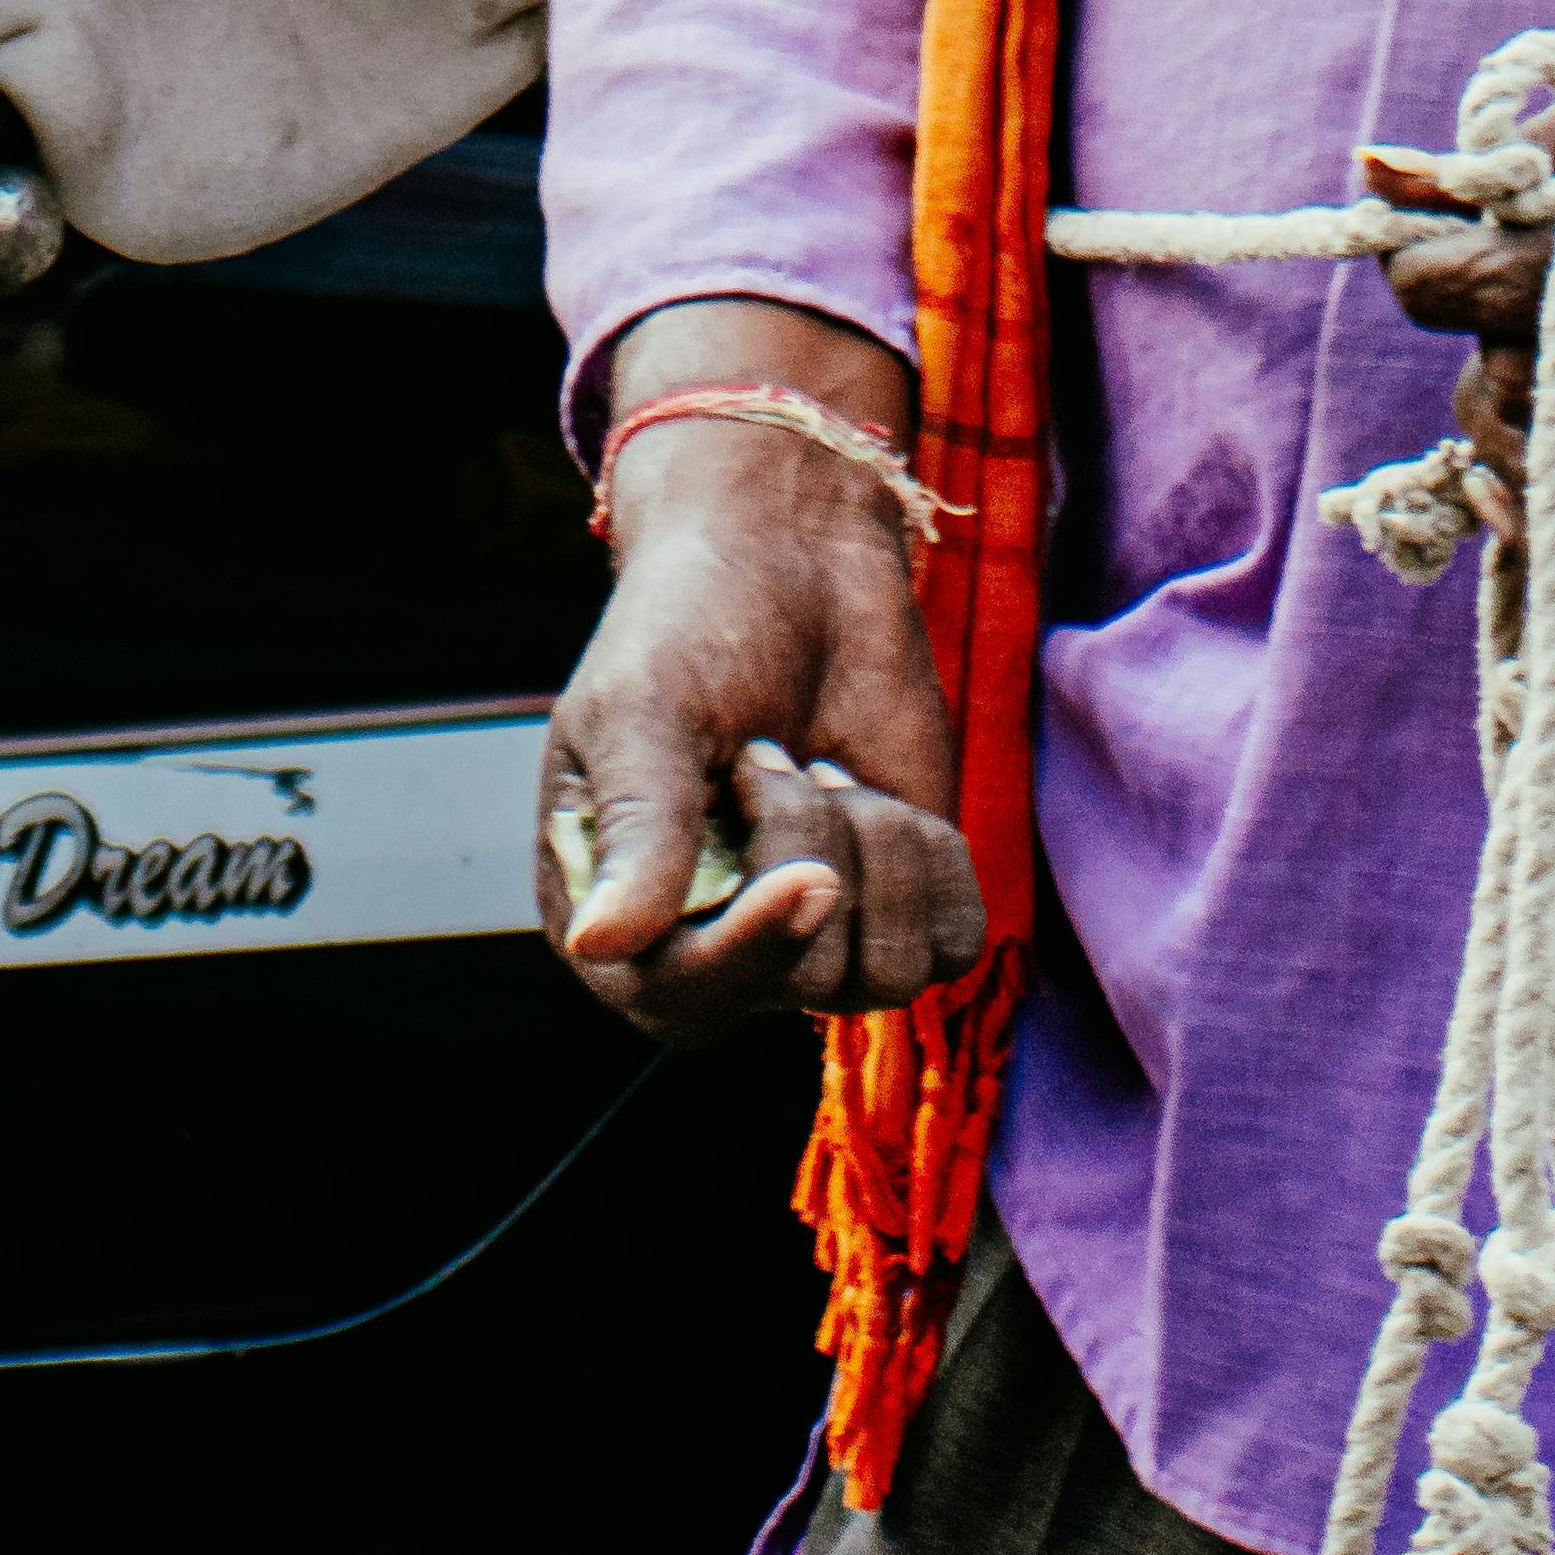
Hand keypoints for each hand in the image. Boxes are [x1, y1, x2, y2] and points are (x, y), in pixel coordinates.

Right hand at [540, 306, 987, 1042]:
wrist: (789, 555)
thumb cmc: (689, 624)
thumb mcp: (641, 711)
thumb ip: (637, 828)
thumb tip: (601, 943)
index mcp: (622, 918)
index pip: (686, 999)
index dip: (750, 955)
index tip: (808, 878)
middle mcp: (719, 948)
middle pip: (805, 979)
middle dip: (808, 842)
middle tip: (768, 747)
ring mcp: (816, 934)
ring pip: (890, 971)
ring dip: (876, 844)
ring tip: (823, 764)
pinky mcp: (901, 905)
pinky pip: (953, 943)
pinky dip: (934, 858)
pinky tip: (878, 786)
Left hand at [1374, 28, 1554, 622]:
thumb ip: (1519, 139)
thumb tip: (1378, 178)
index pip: (1519, 287)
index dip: (1431, 274)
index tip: (1416, 261)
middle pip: (1531, 382)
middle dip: (1478, 341)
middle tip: (1496, 303)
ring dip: (1505, 431)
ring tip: (1522, 371)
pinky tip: (1521, 493)